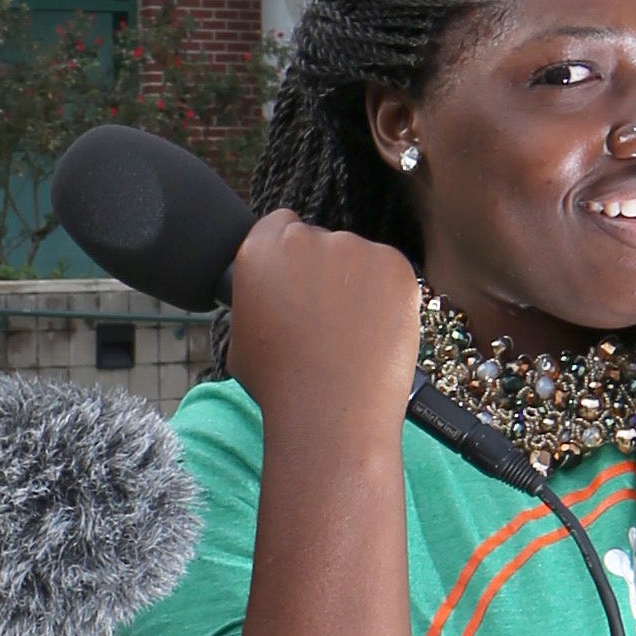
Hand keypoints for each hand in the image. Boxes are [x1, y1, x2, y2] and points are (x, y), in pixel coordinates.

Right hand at [221, 211, 421, 420]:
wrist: (331, 411)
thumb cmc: (280, 386)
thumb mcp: (241, 338)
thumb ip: (257, 300)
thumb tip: (273, 299)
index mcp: (260, 252)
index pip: (277, 225)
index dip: (287, 255)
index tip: (296, 280)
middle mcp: (306, 239)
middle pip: (319, 240)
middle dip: (322, 269)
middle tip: (325, 316)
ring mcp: (354, 249)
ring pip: (356, 257)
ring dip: (355, 282)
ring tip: (351, 333)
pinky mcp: (394, 265)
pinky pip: (389, 271)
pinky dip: (386, 295)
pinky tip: (374, 330)